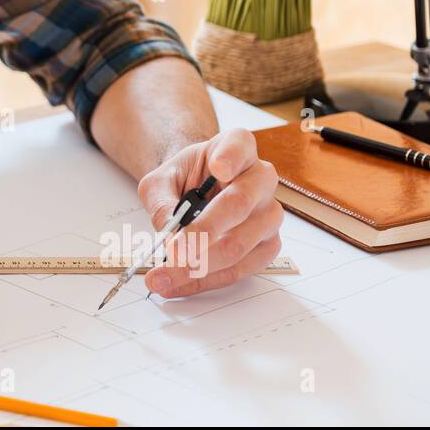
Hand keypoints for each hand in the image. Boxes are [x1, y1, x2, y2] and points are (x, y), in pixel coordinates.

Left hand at [137, 129, 282, 298]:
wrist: (195, 191)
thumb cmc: (184, 179)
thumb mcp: (161, 180)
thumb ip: (159, 199)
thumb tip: (166, 229)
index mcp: (237, 147)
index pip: (240, 146)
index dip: (230, 158)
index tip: (218, 169)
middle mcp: (261, 178)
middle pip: (239, 205)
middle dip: (203, 233)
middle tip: (173, 250)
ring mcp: (269, 213)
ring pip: (240, 245)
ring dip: (199, 267)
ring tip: (165, 276)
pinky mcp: (268, 244)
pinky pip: (241, 269)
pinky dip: (206, 280)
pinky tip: (180, 283)